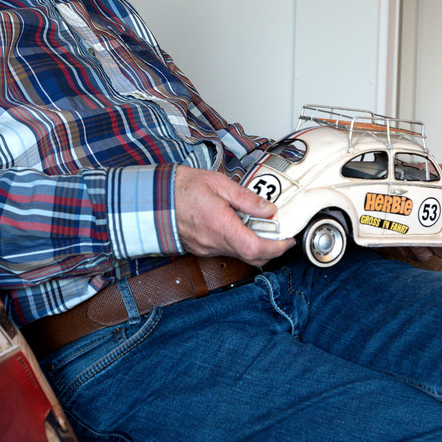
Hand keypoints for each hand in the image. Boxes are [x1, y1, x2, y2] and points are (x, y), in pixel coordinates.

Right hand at [174, 166, 292, 265]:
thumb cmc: (181, 188)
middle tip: (279, 234)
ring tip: (258, 225)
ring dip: (255, 246)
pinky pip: (227, 252)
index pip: (255, 248)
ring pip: (240, 256)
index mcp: (220, 225)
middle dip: (271, 249)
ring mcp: (207, 248)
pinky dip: (240, 244)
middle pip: (252, 257)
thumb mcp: (218, 183)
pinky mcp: (202, 249)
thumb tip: (268, 209)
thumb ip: (246, 198)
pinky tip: (240, 227)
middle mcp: (214, 242)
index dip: (277, 248)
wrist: (154, 199)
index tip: (287, 240)